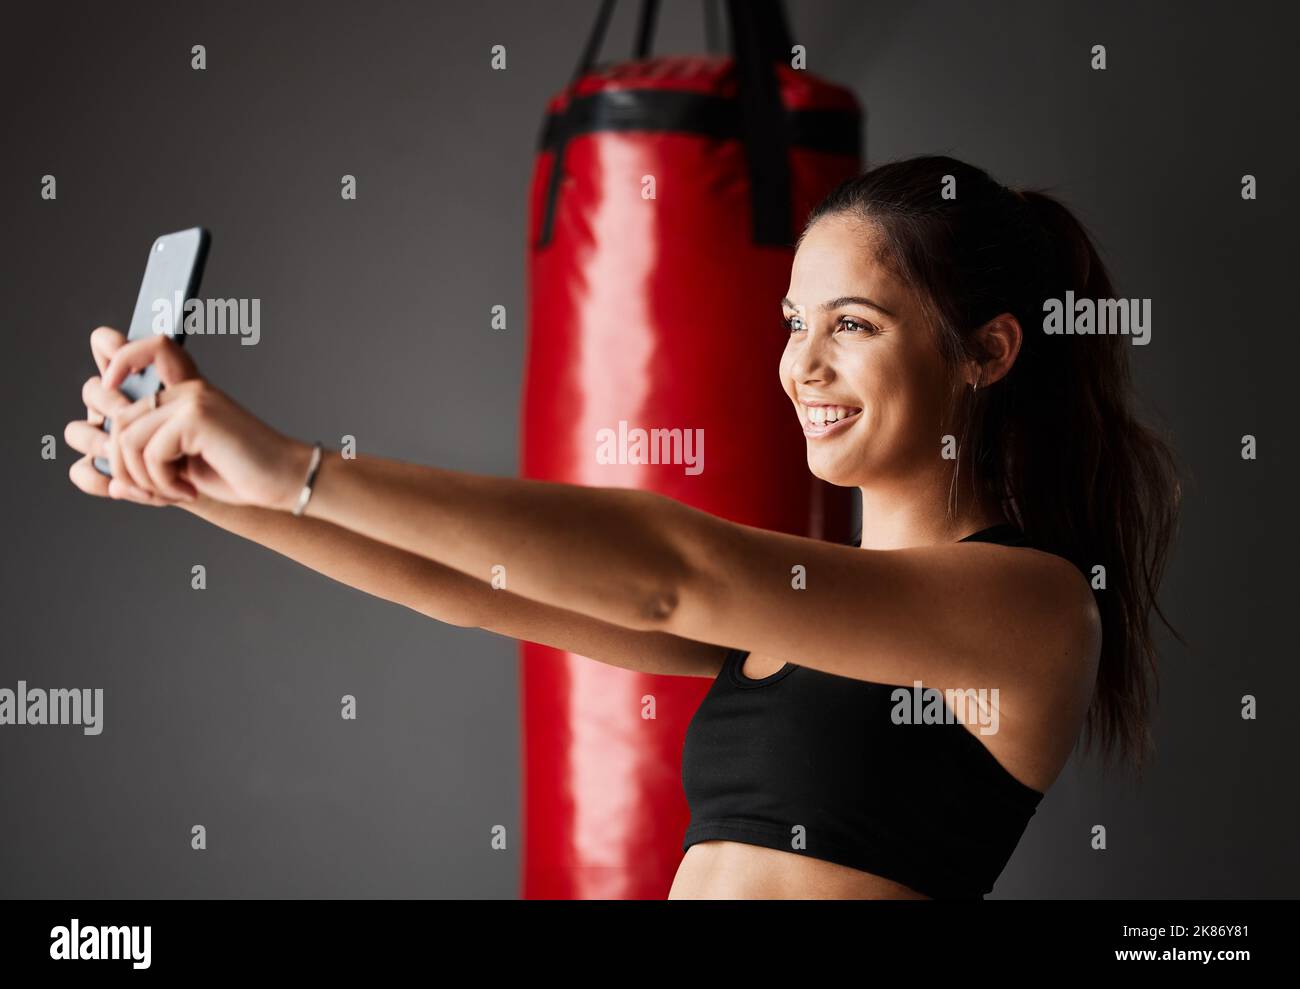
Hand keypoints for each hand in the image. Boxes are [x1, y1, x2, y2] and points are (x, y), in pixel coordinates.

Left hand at [65, 327, 312, 509]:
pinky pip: (150, 452)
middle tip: (154, 489)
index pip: (150, 349)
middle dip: (124, 465)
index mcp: (187, 394)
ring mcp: (192, 399)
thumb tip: (83, 466)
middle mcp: (188, 390)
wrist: (285, 481)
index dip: (121, 357)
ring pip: (128, 440)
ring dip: (145, 478)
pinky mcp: (197, 416)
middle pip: (120, 419)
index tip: (107, 384)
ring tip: (175, 491)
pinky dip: (162, 482)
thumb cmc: (241, 475)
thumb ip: (142, 458)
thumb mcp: (182, 466)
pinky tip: (188, 490)